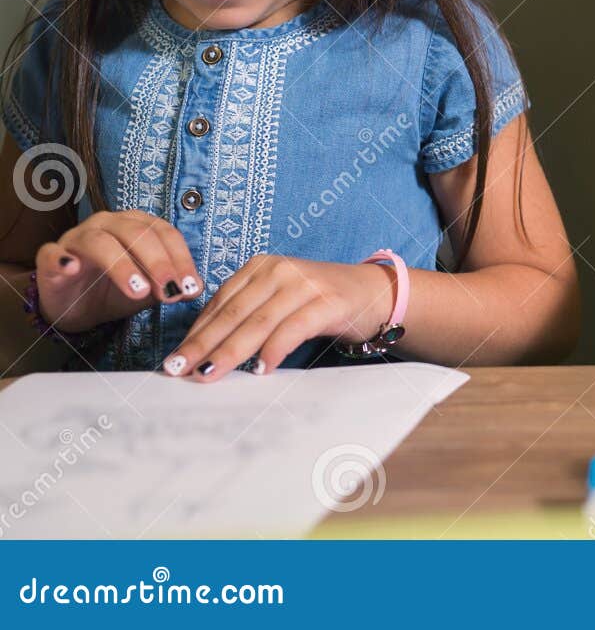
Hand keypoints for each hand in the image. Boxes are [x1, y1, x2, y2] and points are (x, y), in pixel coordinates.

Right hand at [34, 210, 200, 332]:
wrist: (75, 306)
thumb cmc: (115, 290)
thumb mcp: (148, 290)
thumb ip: (170, 285)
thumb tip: (195, 290)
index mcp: (136, 225)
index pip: (164, 234)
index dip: (180, 259)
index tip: (191, 287)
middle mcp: (107, 224)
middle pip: (136, 234)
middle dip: (158, 263)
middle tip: (170, 291)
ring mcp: (76, 238)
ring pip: (100, 242)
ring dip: (121, 265)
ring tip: (138, 291)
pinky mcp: (49, 256)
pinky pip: (53, 253)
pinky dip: (62, 259)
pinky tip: (73, 269)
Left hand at [162, 254, 392, 379]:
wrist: (372, 292)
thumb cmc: (317, 302)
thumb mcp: (277, 300)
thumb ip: (246, 316)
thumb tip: (202, 353)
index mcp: (259, 267)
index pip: (219, 305)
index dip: (194, 335)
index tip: (174, 361)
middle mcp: (278, 270)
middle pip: (232, 314)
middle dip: (202, 346)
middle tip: (178, 372)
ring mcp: (304, 284)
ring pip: (257, 322)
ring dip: (230, 352)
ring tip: (209, 375)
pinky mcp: (327, 301)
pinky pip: (293, 327)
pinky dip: (275, 349)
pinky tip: (261, 368)